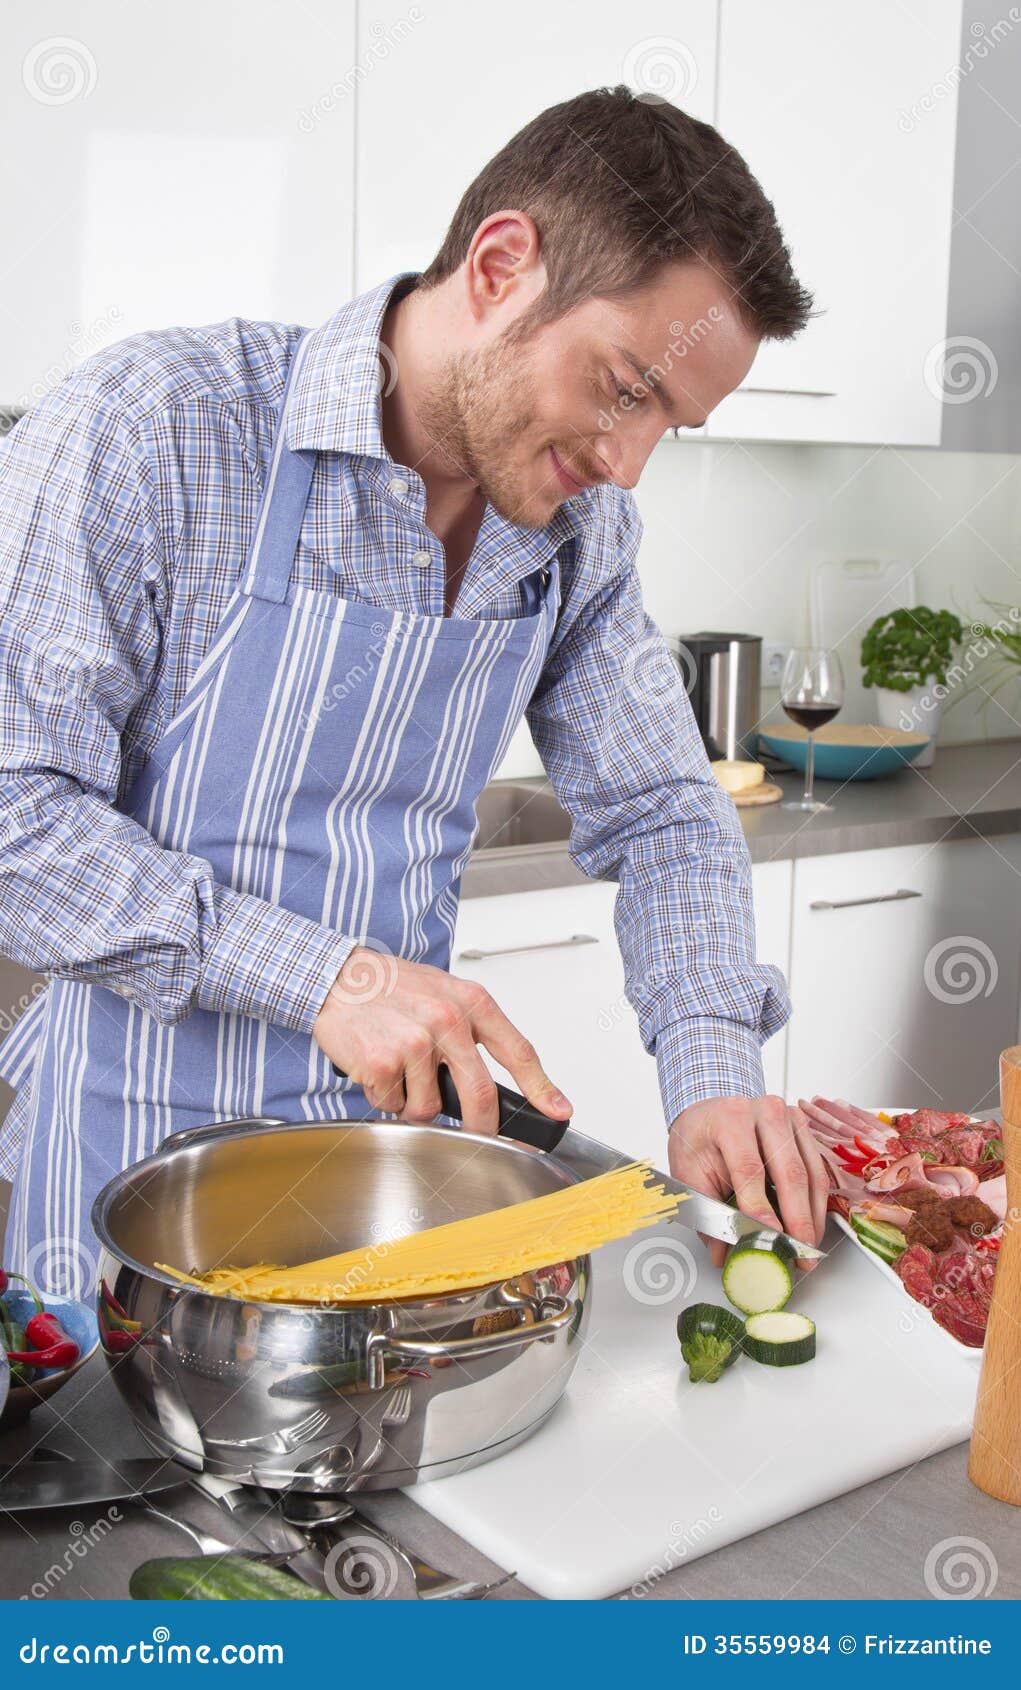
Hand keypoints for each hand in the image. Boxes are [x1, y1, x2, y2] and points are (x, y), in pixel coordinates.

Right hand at [312, 947, 571, 1135]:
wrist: (339, 975)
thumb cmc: (392, 986)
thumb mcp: (444, 992)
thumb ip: (471, 1031)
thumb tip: (493, 1079)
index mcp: (471, 1001)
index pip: (518, 1051)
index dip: (542, 1087)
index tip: (559, 1110)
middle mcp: (447, 1020)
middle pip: (480, 1093)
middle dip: (482, 1126)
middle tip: (477, 1133)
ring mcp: (415, 1042)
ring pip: (429, 1107)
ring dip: (414, 1102)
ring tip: (401, 1070)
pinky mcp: (384, 1061)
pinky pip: (393, 1104)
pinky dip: (385, 1096)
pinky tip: (378, 1067)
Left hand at [668, 1095, 828, 1269]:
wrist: (708, 1113)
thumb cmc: (699, 1139)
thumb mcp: (689, 1172)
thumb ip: (707, 1212)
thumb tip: (721, 1252)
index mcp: (730, 1118)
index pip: (749, 1167)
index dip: (761, 1205)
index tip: (772, 1234)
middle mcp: (764, 1112)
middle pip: (789, 1171)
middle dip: (797, 1219)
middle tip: (799, 1251)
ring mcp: (789, 1119)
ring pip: (811, 1173)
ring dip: (813, 1216)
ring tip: (808, 1247)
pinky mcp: (804, 1130)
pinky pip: (818, 1171)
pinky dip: (817, 1204)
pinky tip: (812, 1226)